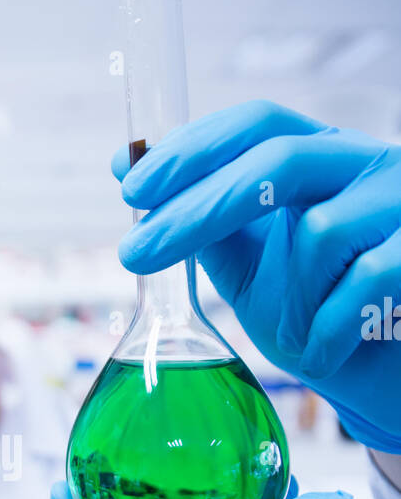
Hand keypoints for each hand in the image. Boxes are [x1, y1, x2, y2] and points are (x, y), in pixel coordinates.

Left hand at [112, 101, 400, 452]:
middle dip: (197, 210)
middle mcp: (369, 163)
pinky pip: (364, 281)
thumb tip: (125, 164)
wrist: (385, 375)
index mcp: (324, 155)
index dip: (192, 149)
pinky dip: (328, 330)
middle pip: (278, 160)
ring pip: (320, 231)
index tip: (131, 188)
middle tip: (132, 254)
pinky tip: (323, 354)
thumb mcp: (252, 268)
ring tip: (293, 338)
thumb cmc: (320, 315)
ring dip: (289, 301)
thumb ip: (203, 223)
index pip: (258, 124)